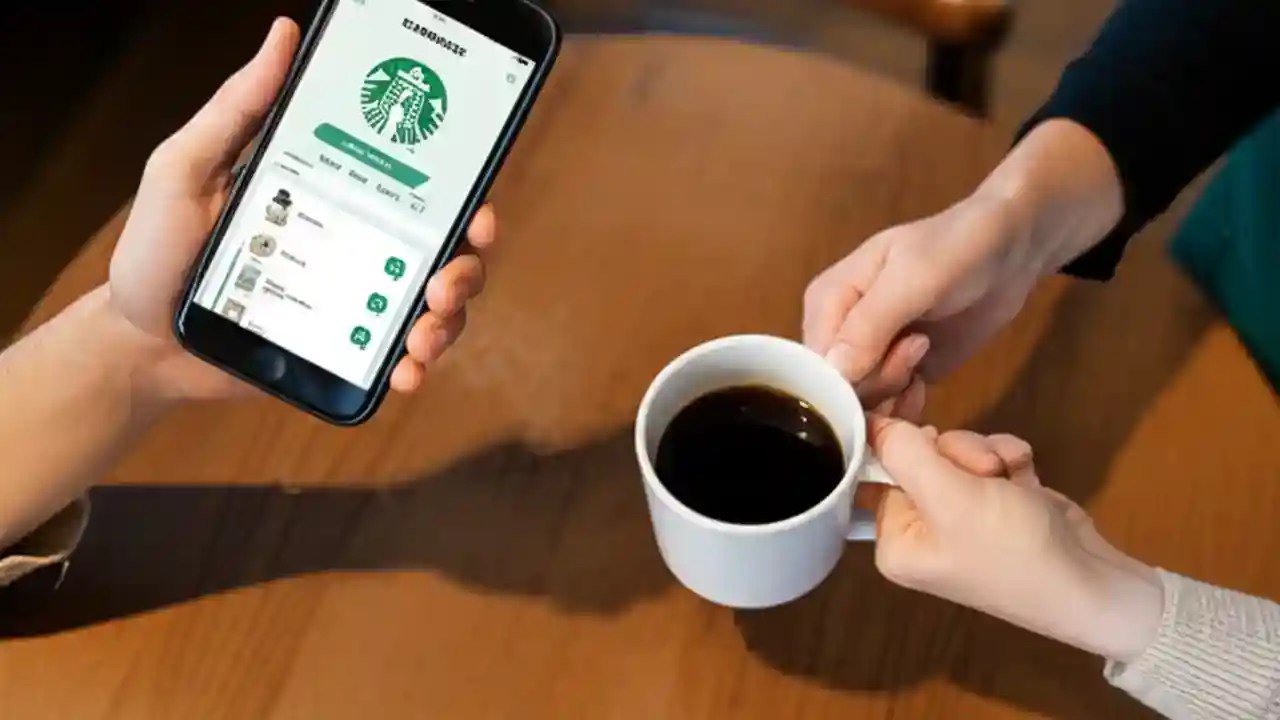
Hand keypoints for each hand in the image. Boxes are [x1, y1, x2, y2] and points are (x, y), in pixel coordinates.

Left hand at [108, 18, 494, 400]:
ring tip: (420, 339)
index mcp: (337, 196)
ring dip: (446, 322)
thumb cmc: (157, 251)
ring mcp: (355, 301)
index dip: (464, 198)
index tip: (477, 211)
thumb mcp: (186, 168)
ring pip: (435, 307)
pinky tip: (405, 373)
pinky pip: (398, 357)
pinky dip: (416, 367)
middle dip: (465, 269)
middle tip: (444, 284)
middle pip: (445, 251)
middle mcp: (358, 245)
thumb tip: (283, 34)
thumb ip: (236, 108)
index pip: (419, 188)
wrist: (139, 342)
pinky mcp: (345, 351)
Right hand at [803, 193, 1038, 411]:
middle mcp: (838, 330)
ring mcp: (868, 354)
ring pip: (863, 401)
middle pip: (838, 386)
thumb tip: (833, 374)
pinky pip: (887, 407)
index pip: (817, 361)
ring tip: (924, 352)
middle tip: (918, 347)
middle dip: (878, 382)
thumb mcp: (912, 279)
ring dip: (895, 391)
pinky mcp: (897, 372)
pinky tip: (924, 382)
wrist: (1009, 251)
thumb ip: (869, 326)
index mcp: (826, 300)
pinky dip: (906, 405)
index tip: (899, 355)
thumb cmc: (956, 250)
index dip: (849, 377)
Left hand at [869, 417, 1163, 662]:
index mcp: (896, 542)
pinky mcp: (998, 500)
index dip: (895, 441)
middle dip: (956, 452)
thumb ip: (904, 454)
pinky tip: (1027, 474)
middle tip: (983, 471)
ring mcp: (962, 514)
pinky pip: (989, 457)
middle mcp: (922, 529)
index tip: (911, 414)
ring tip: (1009, 475)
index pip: (875, 475)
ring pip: (957, 451)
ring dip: (987, 453)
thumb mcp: (949, 497)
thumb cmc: (1010, 546)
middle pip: (919, 457)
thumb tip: (869, 423)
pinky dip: (1010, 459)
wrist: (1092, 581)